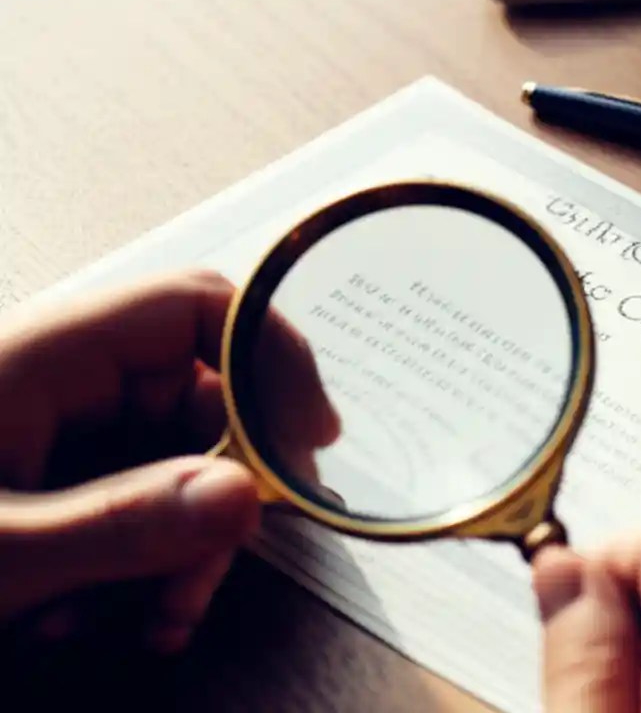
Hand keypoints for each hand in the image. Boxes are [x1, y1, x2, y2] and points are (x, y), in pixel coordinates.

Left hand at [0, 270, 331, 652]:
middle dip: (225, 497)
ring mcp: (69, 435)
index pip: (197, 306)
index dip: (272, 354)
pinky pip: (152, 507)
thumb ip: (113, 524)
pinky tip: (119, 616)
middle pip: (206, 402)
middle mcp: (67, 382)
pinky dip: (156, 568)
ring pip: (188, 468)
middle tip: (207, 573)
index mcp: (44, 354)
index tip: (312, 434)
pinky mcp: (65, 484)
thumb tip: (242, 495)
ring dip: (188, 552)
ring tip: (148, 618)